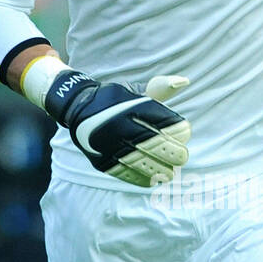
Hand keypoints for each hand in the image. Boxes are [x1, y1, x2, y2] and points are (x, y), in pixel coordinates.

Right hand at [44, 69, 190, 185]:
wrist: (77, 107)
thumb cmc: (115, 99)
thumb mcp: (135, 90)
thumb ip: (160, 88)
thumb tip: (184, 81)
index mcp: (130, 105)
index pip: (161, 120)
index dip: (177, 129)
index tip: (185, 133)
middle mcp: (119, 124)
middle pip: (152, 142)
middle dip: (171, 151)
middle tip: (182, 156)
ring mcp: (109, 144)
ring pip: (140, 160)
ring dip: (159, 168)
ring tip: (170, 171)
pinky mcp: (101, 159)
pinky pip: (124, 172)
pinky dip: (140, 178)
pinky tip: (153, 180)